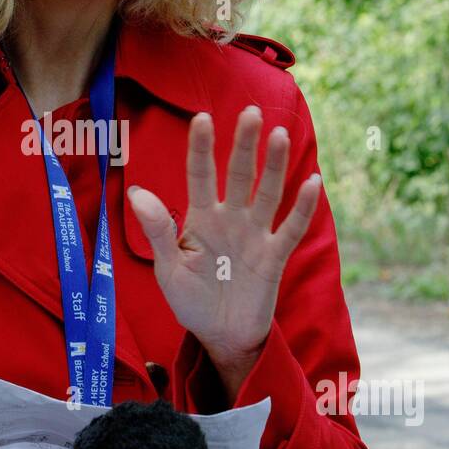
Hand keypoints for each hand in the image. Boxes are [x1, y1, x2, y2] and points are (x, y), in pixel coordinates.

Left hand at [127, 106, 321, 386]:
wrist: (220, 335)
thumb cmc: (191, 300)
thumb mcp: (168, 268)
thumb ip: (158, 231)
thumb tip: (136, 192)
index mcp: (200, 218)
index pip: (200, 175)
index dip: (201, 147)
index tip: (201, 118)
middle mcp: (230, 218)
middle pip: (239, 174)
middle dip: (243, 144)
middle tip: (250, 112)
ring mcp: (255, 235)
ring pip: (266, 193)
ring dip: (274, 165)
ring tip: (278, 135)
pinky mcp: (274, 257)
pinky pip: (290, 228)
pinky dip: (301, 207)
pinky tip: (312, 181)